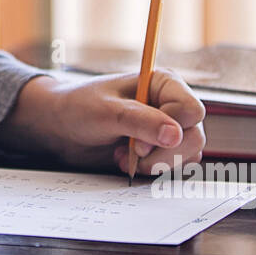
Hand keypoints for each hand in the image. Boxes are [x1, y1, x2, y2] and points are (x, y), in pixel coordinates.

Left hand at [0, 69, 205, 175]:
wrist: (60, 128)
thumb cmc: (79, 108)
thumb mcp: (107, 112)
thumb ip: (141, 121)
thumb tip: (175, 135)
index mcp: (163, 84)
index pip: (192, 111)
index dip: (170, 129)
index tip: (138, 142)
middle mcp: (171, 105)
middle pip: (195, 136)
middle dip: (163, 154)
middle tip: (132, 154)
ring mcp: (167, 128)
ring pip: (188, 154)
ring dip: (157, 164)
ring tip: (125, 157)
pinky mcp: (160, 148)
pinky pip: (175, 165)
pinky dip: (154, 170)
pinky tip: (129, 163)